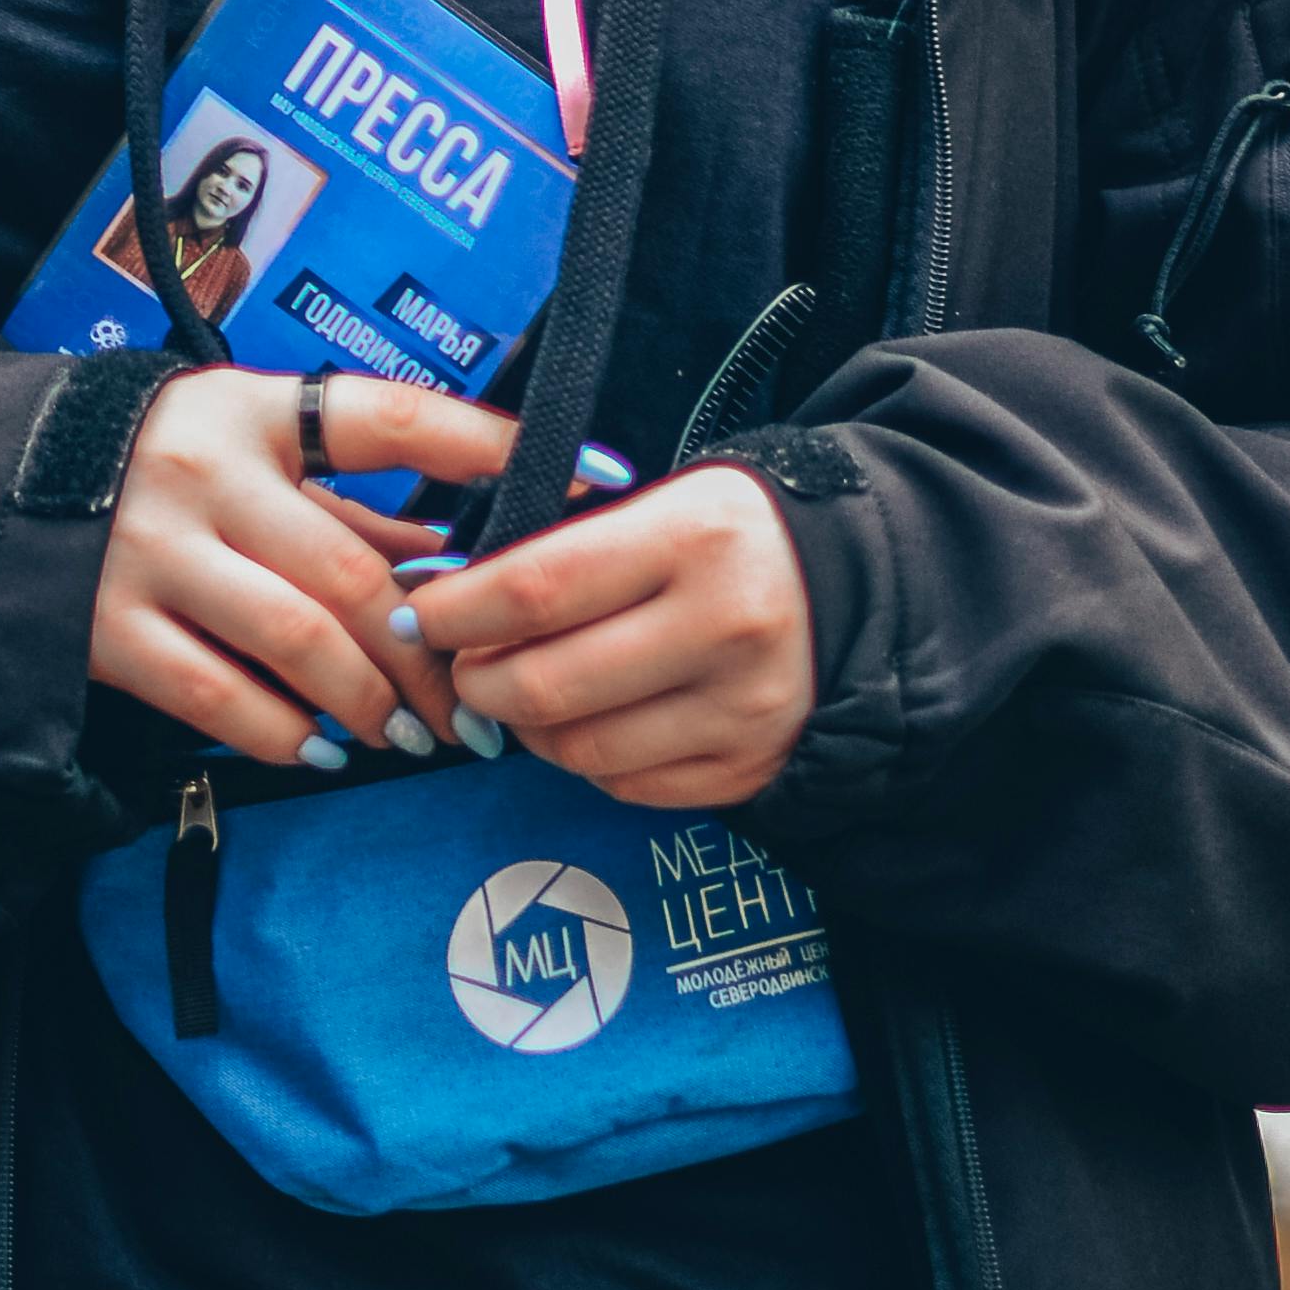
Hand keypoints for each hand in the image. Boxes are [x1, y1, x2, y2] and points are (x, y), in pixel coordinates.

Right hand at [89, 372, 517, 767]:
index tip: (593, 480)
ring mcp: (150, 549)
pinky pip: (218, 697)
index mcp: (257, 409)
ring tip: (412, 735)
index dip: (494, 448)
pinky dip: (285, 733)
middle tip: (481, 709)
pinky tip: (326, 748)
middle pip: (353, 570)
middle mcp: (206, 471)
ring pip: (296, 639)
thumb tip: (474, 565)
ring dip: (371, 700)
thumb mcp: (255, 457)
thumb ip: (354, 509)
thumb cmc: (166, 475)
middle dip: (433, 652)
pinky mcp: (107, 626)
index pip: (395, 419)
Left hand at [402, 467, 817, 815]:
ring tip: (522, 694)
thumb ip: (567, 546)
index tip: (425, 614)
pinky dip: (588, 760)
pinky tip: (590, 722)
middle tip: (463, 666)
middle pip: (546, 683)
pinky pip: (628, 785)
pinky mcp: (750, 767)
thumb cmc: (734, 536)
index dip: (458, 610)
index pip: (536, 587)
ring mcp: (742, 709)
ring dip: (527, 729)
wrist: (864, 587)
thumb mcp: (665, 503)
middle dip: (478, 682)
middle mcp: (724, 627)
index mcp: (694, 538)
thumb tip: (450, 596)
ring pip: (580, 748)